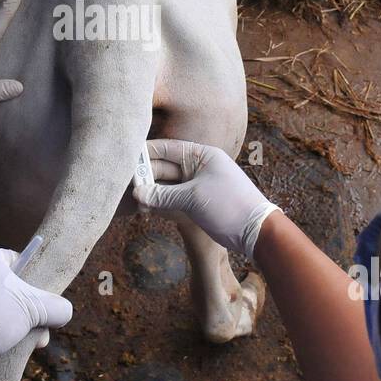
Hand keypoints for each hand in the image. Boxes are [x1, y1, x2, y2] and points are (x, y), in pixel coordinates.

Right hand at [133, 139, 279, 259]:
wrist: (256, 231)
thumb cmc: (229, 206)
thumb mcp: (193, 197)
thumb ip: (163, 195)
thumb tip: (137, 193)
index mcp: (201, 155)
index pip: (167, 148)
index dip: (145, 152)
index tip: (125, 158)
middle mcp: (198, 167)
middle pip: (163, 167)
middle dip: (145, 176)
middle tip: (124, 185)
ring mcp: (196, 185)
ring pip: (166, 185)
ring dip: (150, 192)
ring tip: (132, 200)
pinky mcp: (196, 202)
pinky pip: (172, 198)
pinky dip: (159, 202)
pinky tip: (145, 208)